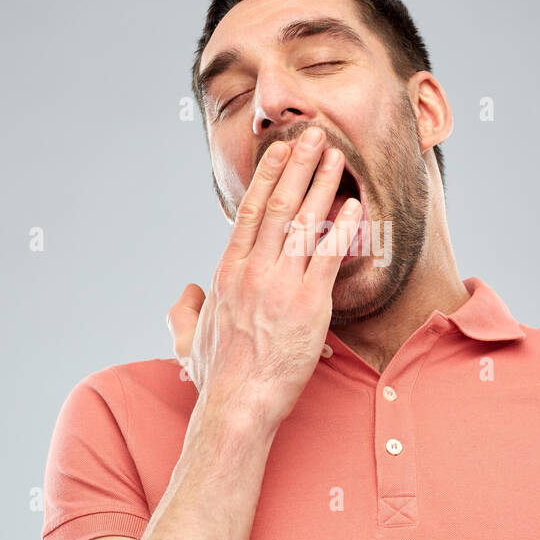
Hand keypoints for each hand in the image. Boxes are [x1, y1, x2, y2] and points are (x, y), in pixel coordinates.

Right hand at [166, 127, 361, 428]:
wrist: (238, 405)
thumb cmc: (216, 376)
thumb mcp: (187, 338)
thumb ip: (184, 309)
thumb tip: (187, 292)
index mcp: (228, 270)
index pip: (250, 210)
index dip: (269, 175)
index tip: (281, 150)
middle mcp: (253, 270)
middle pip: (279, 205)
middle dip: (298, 165)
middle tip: (314, 134)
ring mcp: (281, 286)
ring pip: (304, 223)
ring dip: (323, 185)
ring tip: (337, 157)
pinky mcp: (309, 306)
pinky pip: (329, 257)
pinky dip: (342, 228)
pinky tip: (355, 205)